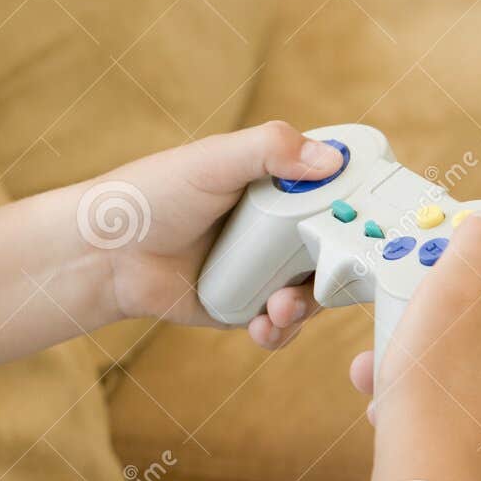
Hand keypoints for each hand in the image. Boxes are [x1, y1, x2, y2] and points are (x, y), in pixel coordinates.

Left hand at [90, 121, 346, 349]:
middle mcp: (277, 226)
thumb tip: (328, 159)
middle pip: (336, 250)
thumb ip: (269, 150)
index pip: (338, 193)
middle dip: (341, 269)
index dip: (362, 211)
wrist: (105, 254)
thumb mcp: (213, 160)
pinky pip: (280, 324)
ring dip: (308, 305)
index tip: (375, 228)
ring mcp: (263, 268)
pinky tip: (264, 325)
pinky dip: (281, 330)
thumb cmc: (152, 195)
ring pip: (313, 292)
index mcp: (277, 184)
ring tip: (281, 307)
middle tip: (333, 277)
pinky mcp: (244, 306)